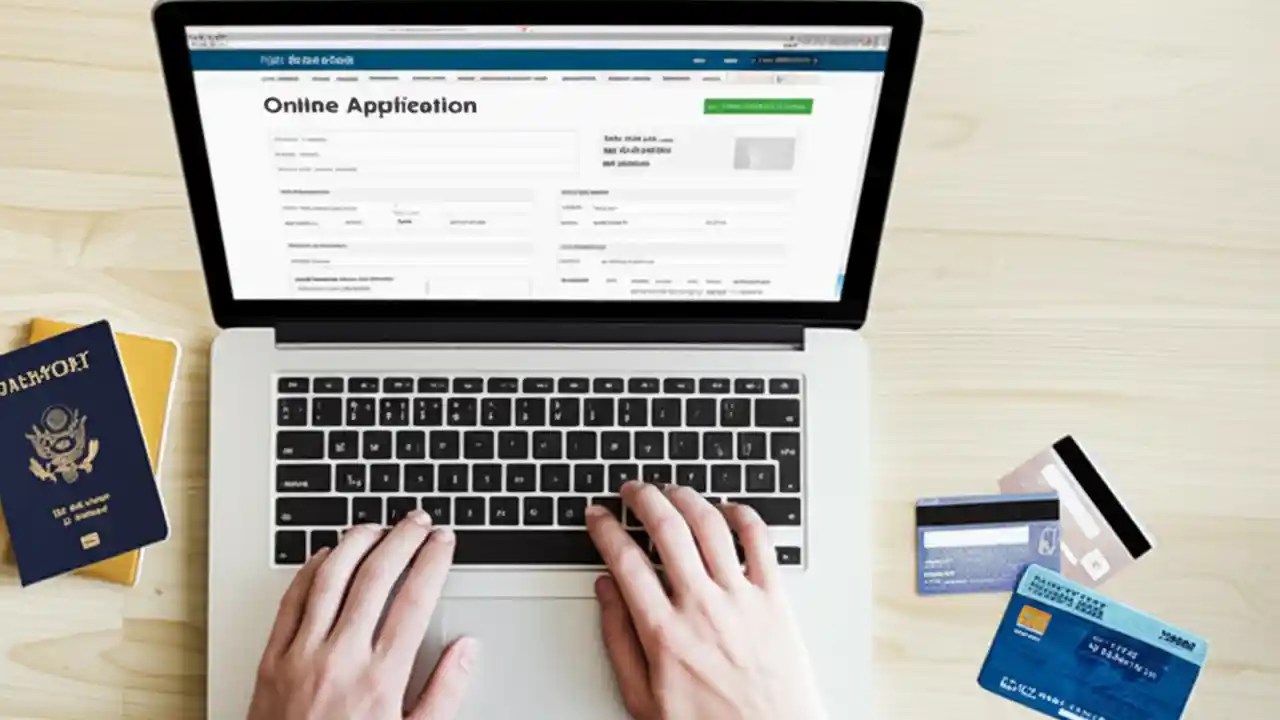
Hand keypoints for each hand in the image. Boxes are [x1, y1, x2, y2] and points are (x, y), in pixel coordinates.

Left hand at [249, 511, 477, 719]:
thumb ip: (444, 694)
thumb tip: (466, 650)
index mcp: (381, 679)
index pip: (415, 599)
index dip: (433, 561)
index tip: (444, 542)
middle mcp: (340, 659)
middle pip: (376, 576)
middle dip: (402, 538)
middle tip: (417, 521)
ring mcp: (301, 656)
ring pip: (330, 577)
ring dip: (356, 542)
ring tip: (376, 526)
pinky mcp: (270, 662)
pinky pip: (291, 601)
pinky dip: (310, 570)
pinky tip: (325, 556)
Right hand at [586, 481, 825, 719]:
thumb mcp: (643, 699)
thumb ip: (618, 641)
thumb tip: (605, 592)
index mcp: (664, 633)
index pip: (625, 561)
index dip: (605, 529)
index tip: (598, 517)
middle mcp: (702, 607)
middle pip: (667, 529)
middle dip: (643, 498)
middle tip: (632, 490)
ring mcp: (741, 599)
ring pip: (710, 525)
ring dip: (687, 497)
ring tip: (673, 491)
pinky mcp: (774, 598)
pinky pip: (760, 541)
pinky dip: (743, 515)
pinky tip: (728, 508)